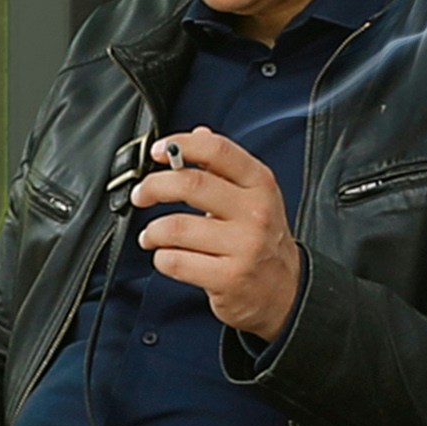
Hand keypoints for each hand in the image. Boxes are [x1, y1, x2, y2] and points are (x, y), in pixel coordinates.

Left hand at [133, 128, 305, 344]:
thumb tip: (198, 134)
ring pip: (175, 227)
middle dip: (153, 187)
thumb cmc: (262, 241)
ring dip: (153, 231)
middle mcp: (255, 213)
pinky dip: (161, 259)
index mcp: (260, 185)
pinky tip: (168, 258)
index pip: (217, 150)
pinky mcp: (229, 278)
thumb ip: (225, 167)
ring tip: (152, 235)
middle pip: (190, 184)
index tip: (159, 151)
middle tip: (141, 195)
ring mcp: (244, 247)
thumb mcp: (254, 197)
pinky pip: (175, 262)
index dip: (180, 145)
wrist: (285, 291)